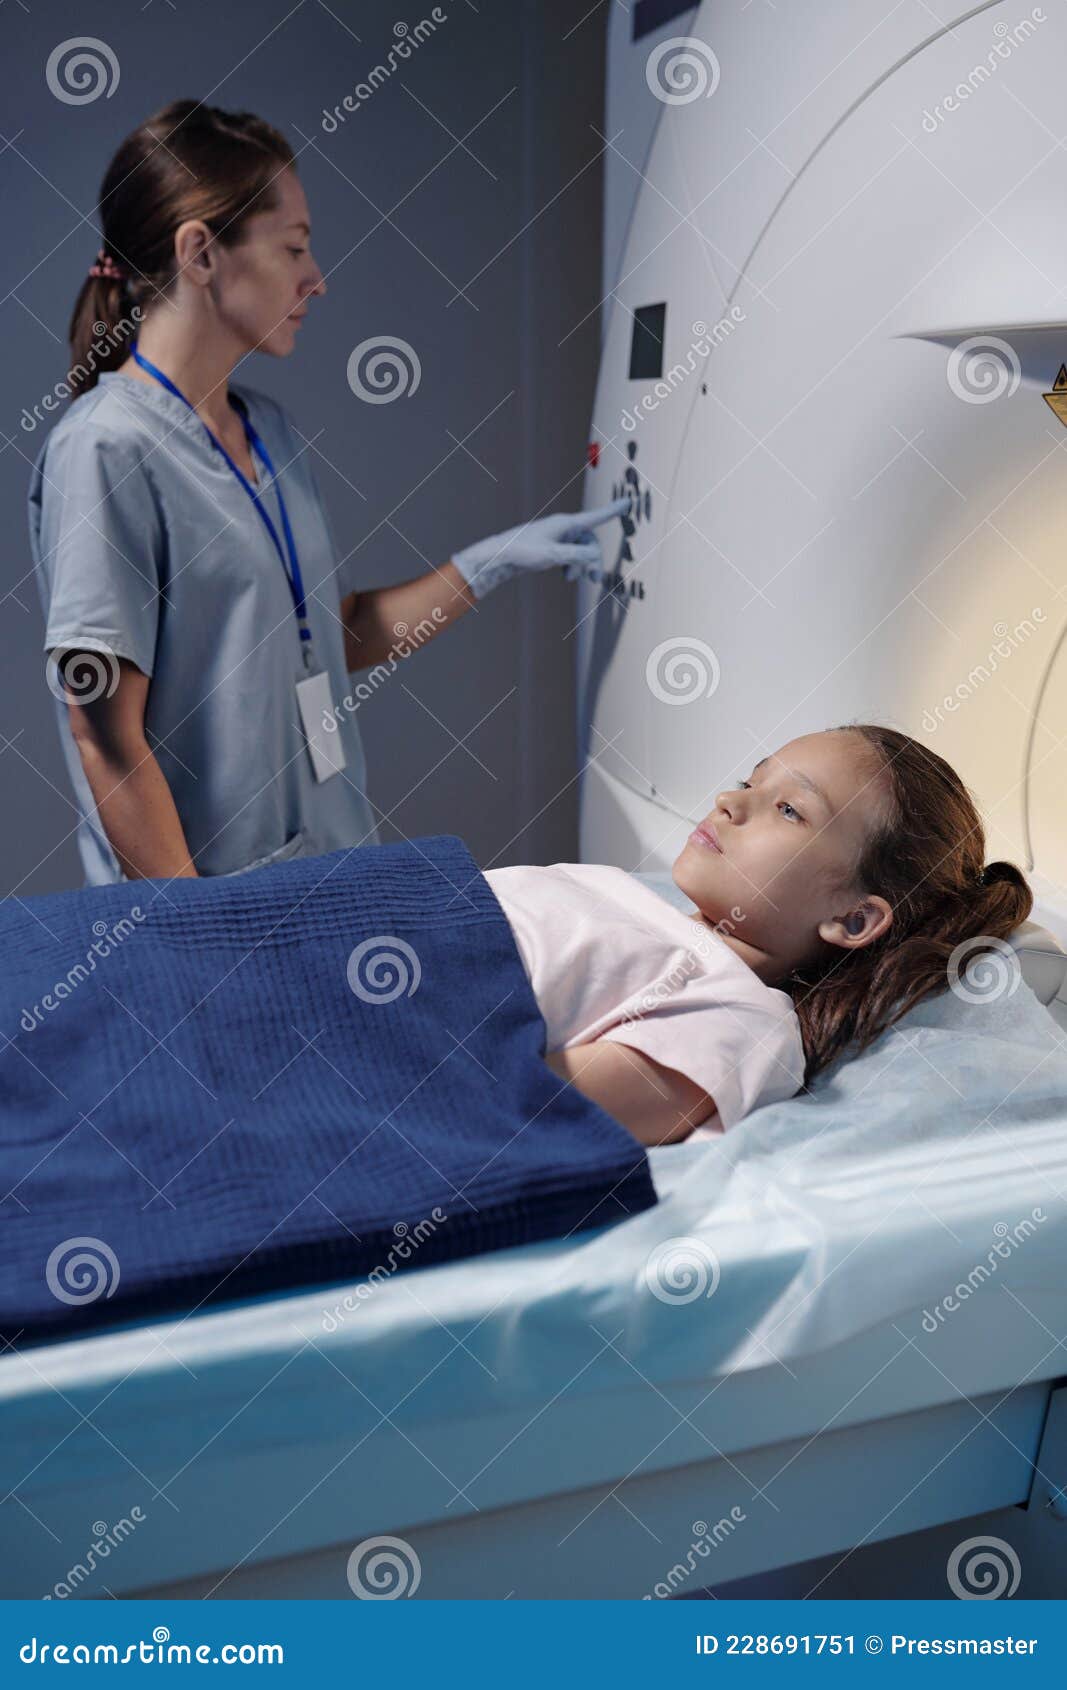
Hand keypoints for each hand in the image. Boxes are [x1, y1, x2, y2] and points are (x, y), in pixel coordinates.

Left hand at [450, 498, 628, 599]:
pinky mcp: (551, 546)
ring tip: (571, 579)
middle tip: (594, 580)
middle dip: (593, 560)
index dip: (613, 511)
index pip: (595, 517)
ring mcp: (557, 536)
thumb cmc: (524, 552)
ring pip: (580, 550)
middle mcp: (563, 527)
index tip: (628, 502)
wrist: (500, 556)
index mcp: (565, 523)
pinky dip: (572, 565)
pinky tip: (565, 576)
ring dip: (581, 565)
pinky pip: (571, 554)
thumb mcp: (553, 555)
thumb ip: (576, 555)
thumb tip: (595, 554)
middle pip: (590, 541)